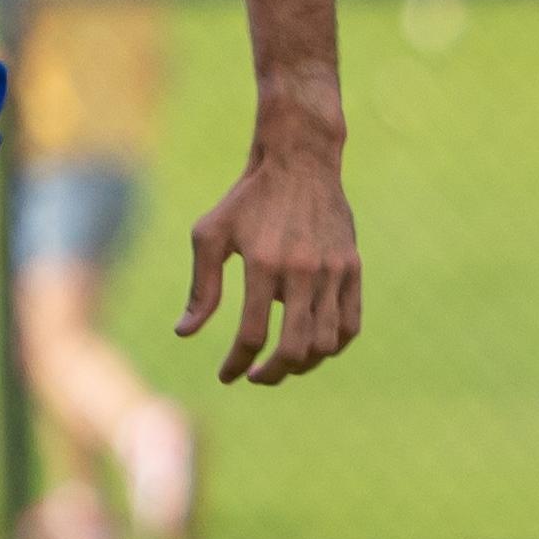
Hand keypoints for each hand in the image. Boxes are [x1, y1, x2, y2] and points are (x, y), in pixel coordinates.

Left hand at [180, 130, 359, 383]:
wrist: (300, 161)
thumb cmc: (247, 199)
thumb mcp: (210, 235)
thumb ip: (202, 288)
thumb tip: (185, 333)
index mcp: (264, 265)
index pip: (253, 335)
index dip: (237, 363)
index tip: (227, 376)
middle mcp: (303, 272)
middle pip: (295, 347)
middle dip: (273, 373)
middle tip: (257, 376)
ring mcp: (333, 271)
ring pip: (327, 342)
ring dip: (304, 363)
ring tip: (284, 363)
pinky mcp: (352, 268)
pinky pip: (351, 323)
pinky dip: (334, 345)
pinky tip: (314, 347)